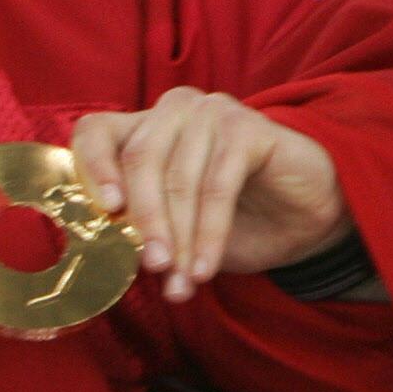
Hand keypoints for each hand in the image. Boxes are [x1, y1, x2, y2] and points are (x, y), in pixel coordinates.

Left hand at [69, 89, 351, 302]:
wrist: (300, 222)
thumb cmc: (227, 223)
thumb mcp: (173, 230)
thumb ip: (139, 234)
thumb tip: (108, 263)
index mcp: (140, 129)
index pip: (95, 131)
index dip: (92, 166)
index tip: (105, 209)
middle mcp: (172, 112)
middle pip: (139, 160)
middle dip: (145, 221)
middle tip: (153, 267)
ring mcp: (211, 113)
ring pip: (179, 177)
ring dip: (180, 236)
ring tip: (182, 279)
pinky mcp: (250, 127)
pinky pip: (218, 184)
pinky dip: (210, 231)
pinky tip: (205, 266)